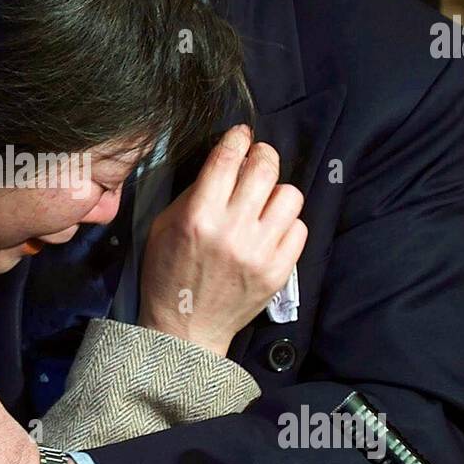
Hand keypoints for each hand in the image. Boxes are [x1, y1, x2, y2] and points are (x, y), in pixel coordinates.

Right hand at [139, 124, 306, 355]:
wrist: (185, 328)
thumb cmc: (168, 274)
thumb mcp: (163, 226)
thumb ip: (194, 193)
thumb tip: (226, 161)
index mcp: (199, 217)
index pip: (228, 159)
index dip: (238, 138)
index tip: (242, 134)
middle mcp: (232, 231)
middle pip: (265, 169)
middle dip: (263, 155)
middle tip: (257, 160)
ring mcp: (260, 252)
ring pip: (290, 195)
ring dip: (276, 192)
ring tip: (264, 202)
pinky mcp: (279, 271)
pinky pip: (299, 228)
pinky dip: (286, 224)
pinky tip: (270, 230)